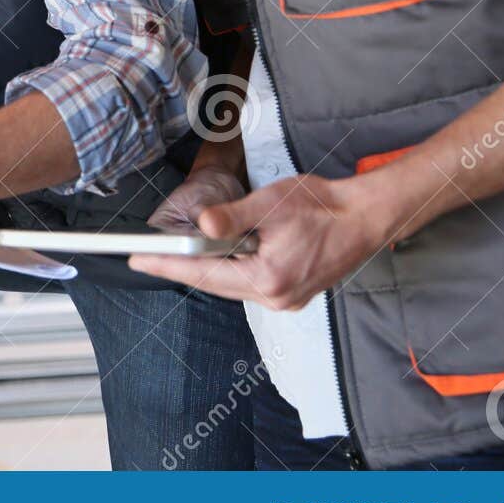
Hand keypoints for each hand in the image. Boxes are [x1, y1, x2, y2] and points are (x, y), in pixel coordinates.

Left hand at [129, 173, 390, 310]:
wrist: (367, 217)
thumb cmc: (325, 207)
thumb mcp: (272, 204)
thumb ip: (234, 216)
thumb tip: (202, 223)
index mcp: (268, 279)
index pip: (203, 273)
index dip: (166, 265)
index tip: (136, 260)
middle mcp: (276, 297)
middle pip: (214, 283)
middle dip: (180, 268)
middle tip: (144, 258)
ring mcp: (286, 298)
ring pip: (231, 284)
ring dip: (206, 269)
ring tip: (172, 257)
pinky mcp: (293, 291)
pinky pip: (249, 283)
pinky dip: (229, 270)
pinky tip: (216, 257)